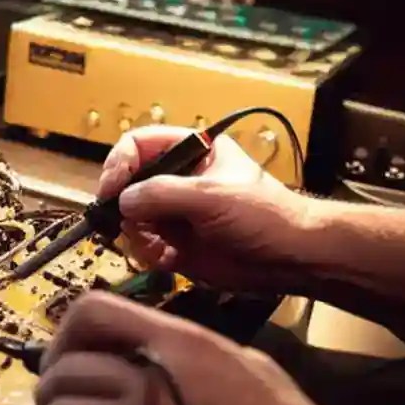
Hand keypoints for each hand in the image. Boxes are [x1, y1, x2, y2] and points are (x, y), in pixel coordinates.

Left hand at [36, 292, 365, 404]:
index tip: (70, 351)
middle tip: (67, 397)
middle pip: (65, 368)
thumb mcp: (238, 362)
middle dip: (57, 383)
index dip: (68, 331)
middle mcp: (147, 382)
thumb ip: (183, 346)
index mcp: (177, 343)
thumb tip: (141, 343)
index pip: (92, 311)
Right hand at [97, 126, 316, 291]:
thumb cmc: (262, 215)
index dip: (119, 162)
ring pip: (131, 218)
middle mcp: (178, 180)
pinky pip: (145, 246)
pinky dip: (148, 254)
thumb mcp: (211, 196)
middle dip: (122, 204)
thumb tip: (121, 202)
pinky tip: (166, 259)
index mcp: (191, 152)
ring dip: (135, 233)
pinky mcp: (177, 245)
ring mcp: (176, 214)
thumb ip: (162, 193)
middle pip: (128, 183)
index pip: (139, 144)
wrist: (293, 259)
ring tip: (154, 246)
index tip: (111, 188)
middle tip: (123, 223)